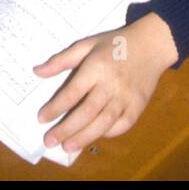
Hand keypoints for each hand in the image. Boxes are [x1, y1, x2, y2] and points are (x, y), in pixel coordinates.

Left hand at [35, 13, 177, 153]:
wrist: (151, 44)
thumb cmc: (115, 43)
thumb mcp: (87, 44)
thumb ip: (62, 59)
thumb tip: (37, 71)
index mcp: (97, 66)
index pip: (73, 92)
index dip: (56, 107)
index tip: (41, 118)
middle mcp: (111, 84)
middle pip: (87, 111)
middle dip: (66, 128)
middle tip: (49, 140)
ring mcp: (127, 97)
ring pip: (103, 122)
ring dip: (84, 137)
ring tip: (67, 146)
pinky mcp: (138, 106)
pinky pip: (121, 125)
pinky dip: (107, 133)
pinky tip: (94, 136)